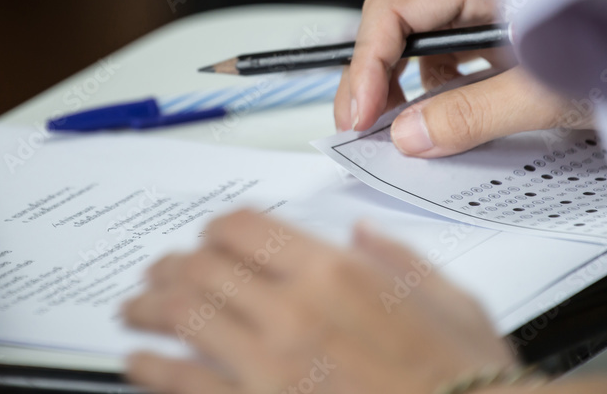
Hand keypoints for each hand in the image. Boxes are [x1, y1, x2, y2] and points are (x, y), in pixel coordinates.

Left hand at [122, 210, 515, 393]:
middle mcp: (293, 312)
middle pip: (203, 267)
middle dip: (172, 265)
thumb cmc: (472, 383)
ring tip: (133, 309)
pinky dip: (151, 367)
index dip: (216, 229)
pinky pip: (184, 382)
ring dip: (148, 307)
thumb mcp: (450, 300)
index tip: (207, 238)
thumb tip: (363, 235)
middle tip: (157, 271)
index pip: (245, 228)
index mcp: (336, 274)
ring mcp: (269, 367)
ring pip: (183, 316)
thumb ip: (396, 259)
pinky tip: (137, 362)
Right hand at [333, 0, 591, 156]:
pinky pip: (459, 57)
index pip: (395, 11)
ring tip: (408, 129)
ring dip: (408, 86)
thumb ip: (472, 115)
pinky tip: (452, 115)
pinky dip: (445, 90)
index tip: (358, 114)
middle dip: (378, 77)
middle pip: (403, 24)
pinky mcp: (514, 31)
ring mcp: (500, 6)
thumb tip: (410, 135)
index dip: (366, 65)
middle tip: (367, 127)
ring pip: (428, 43)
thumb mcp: (554, 90)